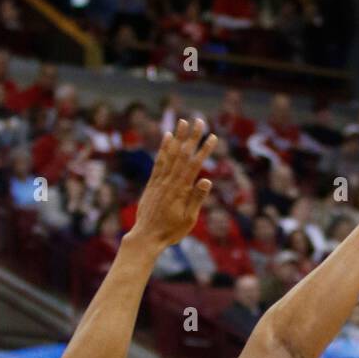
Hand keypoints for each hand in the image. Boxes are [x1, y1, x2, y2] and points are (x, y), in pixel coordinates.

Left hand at [132, 117, 217, 250]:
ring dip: (178, 137)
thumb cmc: (171, 232)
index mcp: (181, 190)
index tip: (212, 137)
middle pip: (182, 155)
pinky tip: (167, 137)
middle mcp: (170, 181)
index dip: (204, 150)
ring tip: (182, 121)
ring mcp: (160, 181)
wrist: (146, 236)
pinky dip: (164, 148)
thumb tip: (207, 181)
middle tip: (199, 120)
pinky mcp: (153, 183)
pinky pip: (159, 162)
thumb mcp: (189, 219)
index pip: (194, 165)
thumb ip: (197, 199)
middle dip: (192, 137)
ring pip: (170, 154)